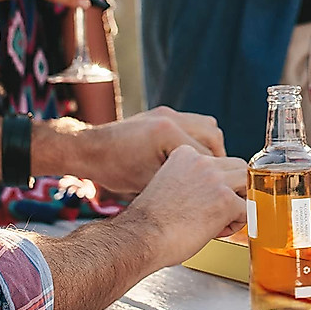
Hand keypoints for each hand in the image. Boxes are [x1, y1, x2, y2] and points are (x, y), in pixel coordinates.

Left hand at [70, 106, 226, 194]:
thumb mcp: (148, 183)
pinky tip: (190, 159)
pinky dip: (197, 140)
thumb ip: (179, 184)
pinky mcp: (163, 114)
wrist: (90, 149)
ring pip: (207, 127)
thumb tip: (204, 196)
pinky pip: (192, 124)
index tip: (220, 190)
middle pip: (213, 136)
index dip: (215, 176)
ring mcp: (167, 113)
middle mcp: (171, 118)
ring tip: (206, 169)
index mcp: (168, 133)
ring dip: (210, 147)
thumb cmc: (114, 169)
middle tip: (217, 179)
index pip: (206, 155)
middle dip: (218, 159)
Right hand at [122, 145, 247, 270]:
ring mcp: (215, 179)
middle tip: (220, 208)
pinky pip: (247, 209)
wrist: (142, 237)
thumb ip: (190, 181)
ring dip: (239, 201)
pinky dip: (237, 222)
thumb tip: (208, 193)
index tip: (201, 201)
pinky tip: (217, 231)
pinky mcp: (225, 200)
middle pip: (237, 166)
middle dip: (234, 187)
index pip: (216, 161)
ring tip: (221, 218)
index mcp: (185, 154)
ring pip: (247, 182)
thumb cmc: (150, 221)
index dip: (215, 183)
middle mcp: (201, 162)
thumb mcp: (168, 185)